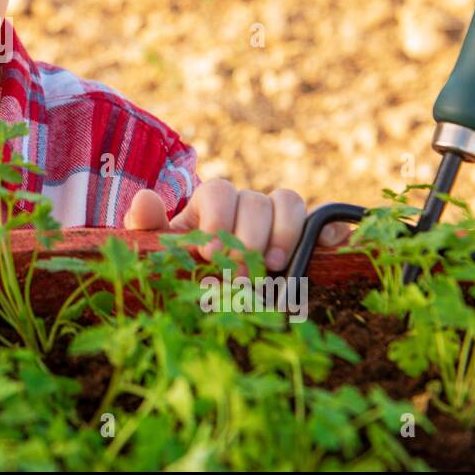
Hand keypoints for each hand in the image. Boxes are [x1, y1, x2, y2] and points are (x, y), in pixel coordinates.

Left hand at [123, 179, 353, 272]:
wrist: (213, 283)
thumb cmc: (185, 261)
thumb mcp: (164, 246)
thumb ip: (149, 225)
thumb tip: (144, 199)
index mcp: (211, 202)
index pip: (219, 192)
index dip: (217, 220)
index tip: (211, 254)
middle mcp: (246, 203)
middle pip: (255, 201)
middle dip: (249, 238)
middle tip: (242, 274)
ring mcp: (277, 216)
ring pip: (288, 201)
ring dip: (284, 231)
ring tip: (276, 265)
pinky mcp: (305, 234)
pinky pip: (322, 221)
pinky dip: (329, 230)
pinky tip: (330, 246)